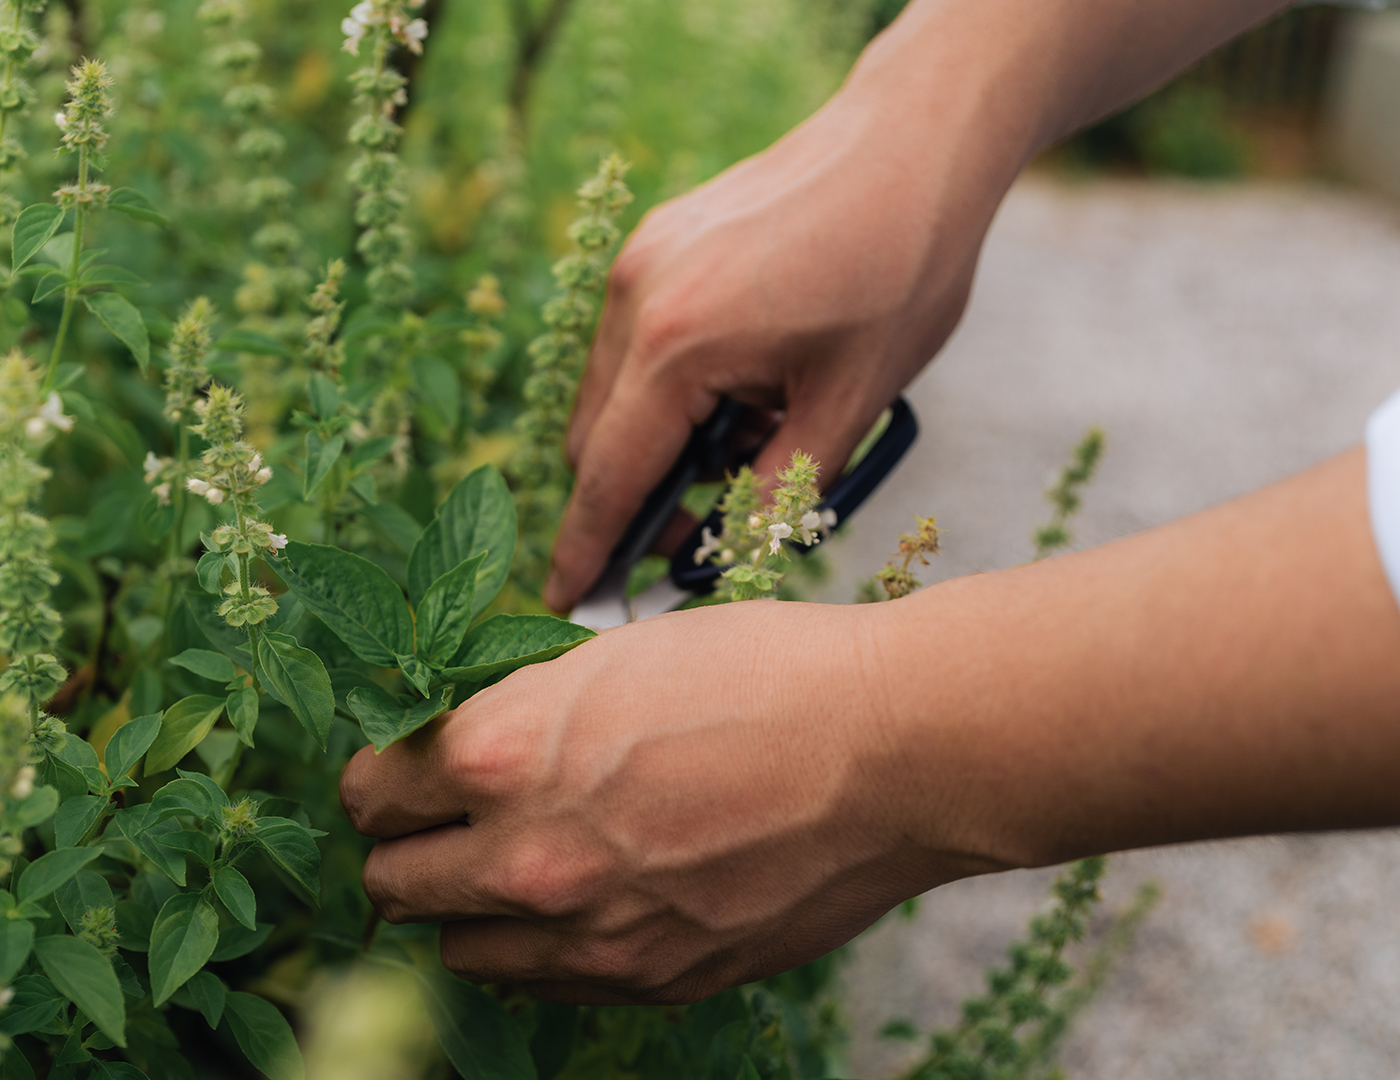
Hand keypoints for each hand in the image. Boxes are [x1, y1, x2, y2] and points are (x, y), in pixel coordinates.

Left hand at [339, 601, 981, 1003]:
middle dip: (404, 852)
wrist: (891, 750)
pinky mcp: (650, 979)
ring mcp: (588, 934)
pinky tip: (579, 906)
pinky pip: (544, 985)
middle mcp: (525, 857)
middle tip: (438, 827)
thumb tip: (457, 745)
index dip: (381, 779)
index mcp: (499, 754)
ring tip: (513, 869)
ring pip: (457, 951)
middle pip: (392, 884)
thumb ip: (513, 713)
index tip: (403, 774)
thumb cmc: (758, 673)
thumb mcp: (607, 657)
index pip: (369, 794)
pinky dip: (539, 952)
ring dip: (468, 913)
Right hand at [544, 81, 1015, 611]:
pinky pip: (632, 343)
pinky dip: (668, 387)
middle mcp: (635, 297)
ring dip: (658, 441)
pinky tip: (745, 388)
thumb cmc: (900, 264)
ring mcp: (638, 262)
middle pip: (594, 441)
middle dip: (633, 500)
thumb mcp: (851, 401)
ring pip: (611, 393)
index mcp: (677, 343)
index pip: (609, 477)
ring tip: (751, 442)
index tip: (563, 602)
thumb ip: (775, 492)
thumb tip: (719, 555)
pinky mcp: (654, 242)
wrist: (914, 137)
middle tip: (696, 537)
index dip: (587, 550)